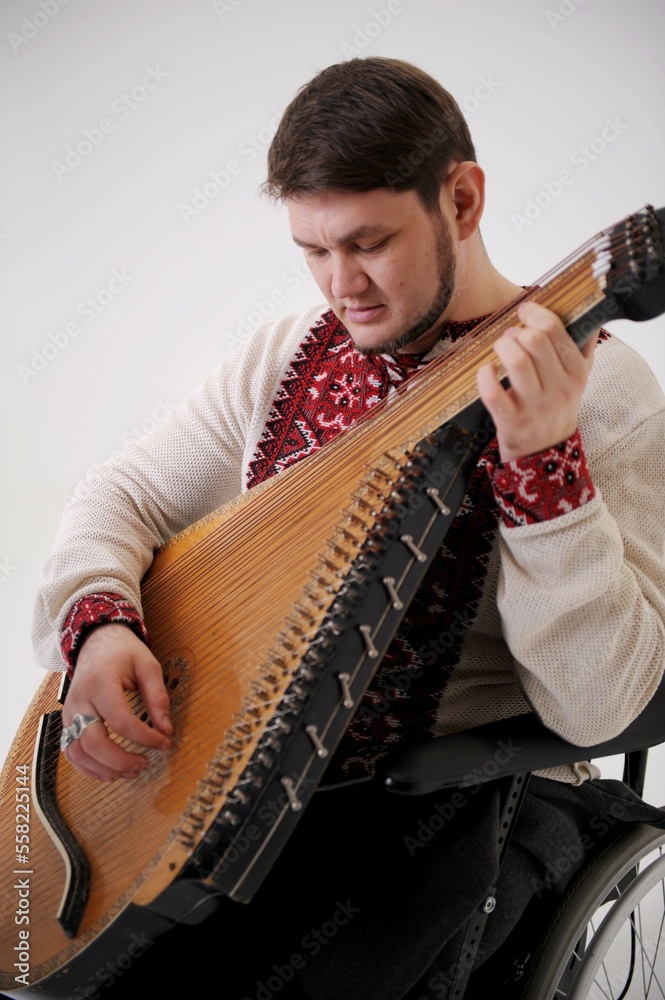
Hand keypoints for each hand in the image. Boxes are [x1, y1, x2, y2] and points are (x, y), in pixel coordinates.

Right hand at [61, 623, 172, 780]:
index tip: (165, 743)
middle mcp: (79, 700)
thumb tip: (166, 730)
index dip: (145, 738)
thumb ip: (158, 697)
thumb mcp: (147, 665)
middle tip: (145, 764)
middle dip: (121, 760)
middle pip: (93, 742)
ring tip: (132, 772)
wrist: (96, 641)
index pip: (121, 721)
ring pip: (78, 752)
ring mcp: (69, 713)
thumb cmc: (124, 652)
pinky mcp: (68, 722)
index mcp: (101, 683)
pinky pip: (71, 752)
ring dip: (104, 769)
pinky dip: (88, 768)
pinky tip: (111, 773)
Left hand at [476, 300, 596, 461]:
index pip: (556, 330)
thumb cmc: (558, 403)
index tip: (525, 310)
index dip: (535, 313)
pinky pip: (493, 392)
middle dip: (517, 330)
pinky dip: (484, 375)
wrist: (546, 446)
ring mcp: (534, 405)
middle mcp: (558, 387)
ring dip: (502, 346)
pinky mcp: (510, 419)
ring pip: (515, 361)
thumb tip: (587, 311)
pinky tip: (487, 370)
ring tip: (501, 349)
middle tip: (512, 335)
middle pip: (534, 341)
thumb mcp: (579, 375)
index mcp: (576, 371)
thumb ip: (584, 344)